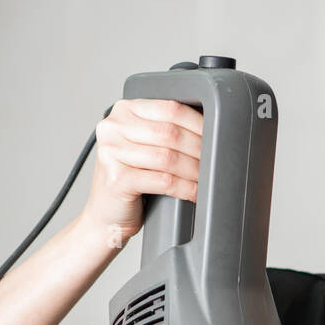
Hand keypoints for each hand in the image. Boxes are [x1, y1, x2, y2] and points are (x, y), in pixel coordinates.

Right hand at [82, 97, 203, 244]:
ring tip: (209, 178)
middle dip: (200, 148)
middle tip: (217, 160)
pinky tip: (196, 192)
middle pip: (170, 132)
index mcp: (124, 110)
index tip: (218, 135)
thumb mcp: (143, 146)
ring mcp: (112, 152)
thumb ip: (164, 131)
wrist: (106, 216)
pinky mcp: (118, 179)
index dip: (199, 123)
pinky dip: (186, 188)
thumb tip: (209, 129)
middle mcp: (113, 127)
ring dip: (195, 170)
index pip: (170, 108)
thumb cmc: (129, 180)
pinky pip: (163, 181)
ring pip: (168, 157)